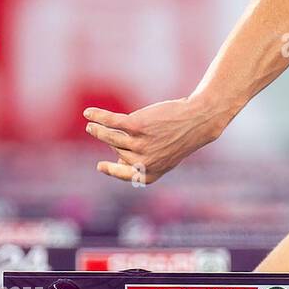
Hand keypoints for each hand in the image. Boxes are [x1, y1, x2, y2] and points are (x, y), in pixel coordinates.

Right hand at [84, 96, 227, 185]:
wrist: (200, 119)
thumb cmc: (183, 135)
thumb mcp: (167, 155)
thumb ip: (147, 161)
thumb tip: (119, 161)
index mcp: (152, 172)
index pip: (127, 175)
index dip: (113, 171)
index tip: (100, 166)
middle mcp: (144, 161)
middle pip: (119, 150)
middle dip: (113, 141)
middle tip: (102, 131)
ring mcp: (140, 144)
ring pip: (110, 137)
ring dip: (97, 130)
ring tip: (91, 125)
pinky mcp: (137, 126)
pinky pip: (110, 122)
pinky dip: (98, 117)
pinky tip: (89, 113)